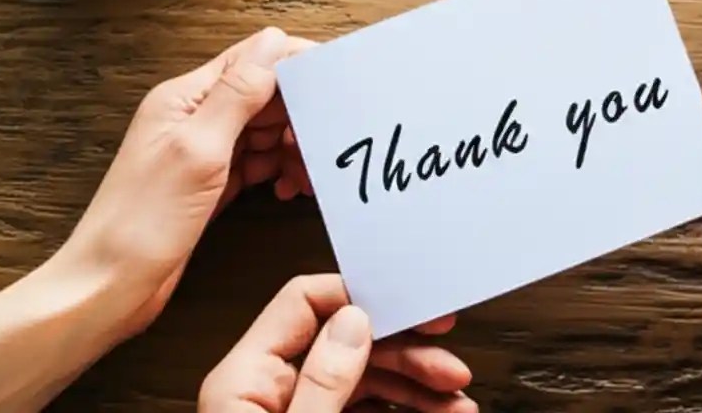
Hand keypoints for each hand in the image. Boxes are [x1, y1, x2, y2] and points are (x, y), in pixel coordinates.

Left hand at [60, 27, 315, 337]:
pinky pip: (259, 162)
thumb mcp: (199, 150)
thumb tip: (274, 42)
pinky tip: (289, 190)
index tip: (333, 84)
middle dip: (299, 115)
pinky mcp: (212, 182)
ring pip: (267, 130)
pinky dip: (280, 171)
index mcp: (186, 97)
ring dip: (294, 147)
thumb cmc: (141, 223)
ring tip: (307, 175)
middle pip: (265, 95)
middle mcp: (194, 117)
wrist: (110, 287)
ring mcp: (203, 150)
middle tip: (321, 144)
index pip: (253, 58)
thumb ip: (238, 95)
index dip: (296, 65)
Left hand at [200, 274, 476, 412]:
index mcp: (245, 380)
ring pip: (365, 380)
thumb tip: (353, 322)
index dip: (365, 300)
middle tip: (448, 365)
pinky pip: (365, 407)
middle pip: (348, 344)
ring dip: (417, 386)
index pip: (306, 303)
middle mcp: (265, 391)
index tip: (413, 310)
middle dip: (407, 353)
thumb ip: (324, 381)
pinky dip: (405, 408)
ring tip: (457, 402)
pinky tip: (437, 411)